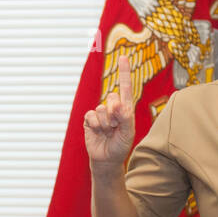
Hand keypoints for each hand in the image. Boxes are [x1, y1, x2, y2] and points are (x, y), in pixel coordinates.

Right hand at [84, 50, 134, 170]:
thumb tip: (118, 105)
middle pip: (112, 97)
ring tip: (107, 132)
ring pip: (101, 109)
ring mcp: (101, 113)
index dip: (124, 72)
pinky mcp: (89, 119)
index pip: (125, 87)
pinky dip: (95, 125)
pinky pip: (91, 115)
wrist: (106, 159)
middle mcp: (113, 108)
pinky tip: (98, 132)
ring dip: (105, 123)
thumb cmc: (120, 146)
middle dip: (114, 113)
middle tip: (115, 126)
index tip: (123, 57)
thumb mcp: (128, 133)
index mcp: (126, 108)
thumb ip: (125, 118)